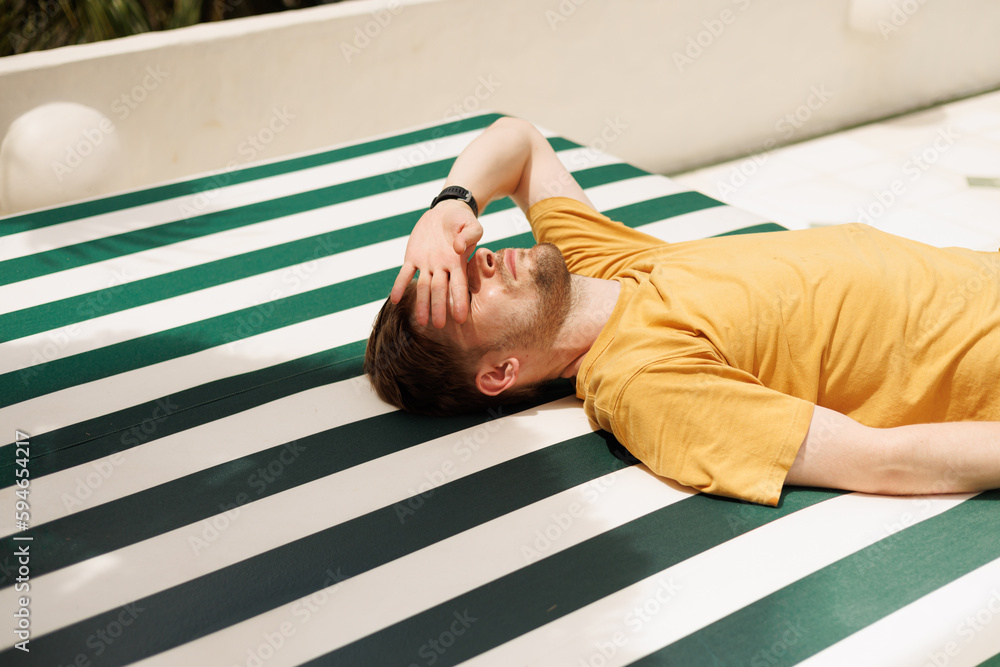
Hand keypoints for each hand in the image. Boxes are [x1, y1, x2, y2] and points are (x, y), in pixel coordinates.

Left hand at [390, 199, 483, 327]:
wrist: (446, 212)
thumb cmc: (463, 220)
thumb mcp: (472, 225)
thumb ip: (468, 236)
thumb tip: (458, 247)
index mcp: (457, 263)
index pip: (459, 285)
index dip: (459, 301)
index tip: (461, 318)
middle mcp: (441, 268)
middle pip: (439, 290)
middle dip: (439, 307)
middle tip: (438, 325)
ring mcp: (426, 265)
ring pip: (423, 287)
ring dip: (421, 303)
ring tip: (421, 322)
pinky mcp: (412, 258)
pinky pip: (405, 274)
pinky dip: (399, 285)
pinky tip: (394, 299)